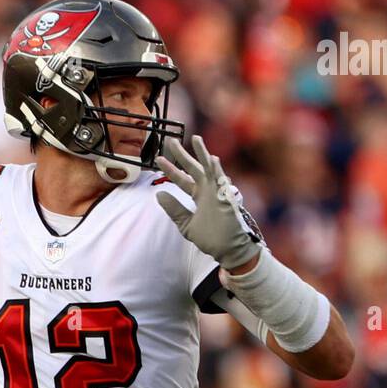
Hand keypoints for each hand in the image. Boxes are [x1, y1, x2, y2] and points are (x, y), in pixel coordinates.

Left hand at [156, 136, 263, 271]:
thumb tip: (159, 195)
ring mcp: (217, 192)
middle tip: (171, 141)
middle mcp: (207, 190)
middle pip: (192, 168)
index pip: (182, 179)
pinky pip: (222, 182)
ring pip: (208, 168)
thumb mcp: (186, 225)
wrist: (227, 249)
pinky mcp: (226, 199)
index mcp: (198, 196)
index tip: (158, 160)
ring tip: (195, 138)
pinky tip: (212, 159)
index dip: (170, 170)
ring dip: (202, 153)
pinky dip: (218, 171)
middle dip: (182, 155)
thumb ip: (174, 210)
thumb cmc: (210, 238)